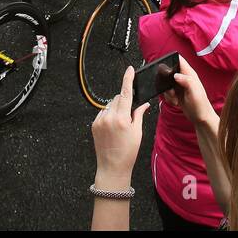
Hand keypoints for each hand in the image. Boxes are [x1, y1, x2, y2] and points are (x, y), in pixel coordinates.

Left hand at [92, 67, 147, 187]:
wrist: (112, 167)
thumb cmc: (128, 152)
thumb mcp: (137, 133)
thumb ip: (139, 114)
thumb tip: (143, 103)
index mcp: (122, 119)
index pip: (125, 93)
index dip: (128, 79)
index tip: (130, 70)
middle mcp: (109, 117)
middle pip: (118, 98)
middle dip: (124, 101)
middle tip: (129, 115)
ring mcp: (100, 121)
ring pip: (110, 105)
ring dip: (116, 109)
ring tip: (120, 125)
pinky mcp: (94, 124)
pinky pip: (103, 112)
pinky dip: (109, 115)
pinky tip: (113, 127)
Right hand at [161, 56, 215, 128]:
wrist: (201, 118)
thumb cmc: (200, 106)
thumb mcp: (195, 93)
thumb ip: (187, 81)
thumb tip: (176, 75)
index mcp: (189, 74)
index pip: (179, 60)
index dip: (171, 61)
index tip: (166, 71)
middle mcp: (184, 78)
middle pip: (169, 72)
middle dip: (165, 81)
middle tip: (171, 91)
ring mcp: (180, 86)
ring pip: (166, 83)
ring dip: (167, 92)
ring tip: (175, 98)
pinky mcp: (176, 93)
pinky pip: (166, 92)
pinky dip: (168, 97)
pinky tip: (175, 102)